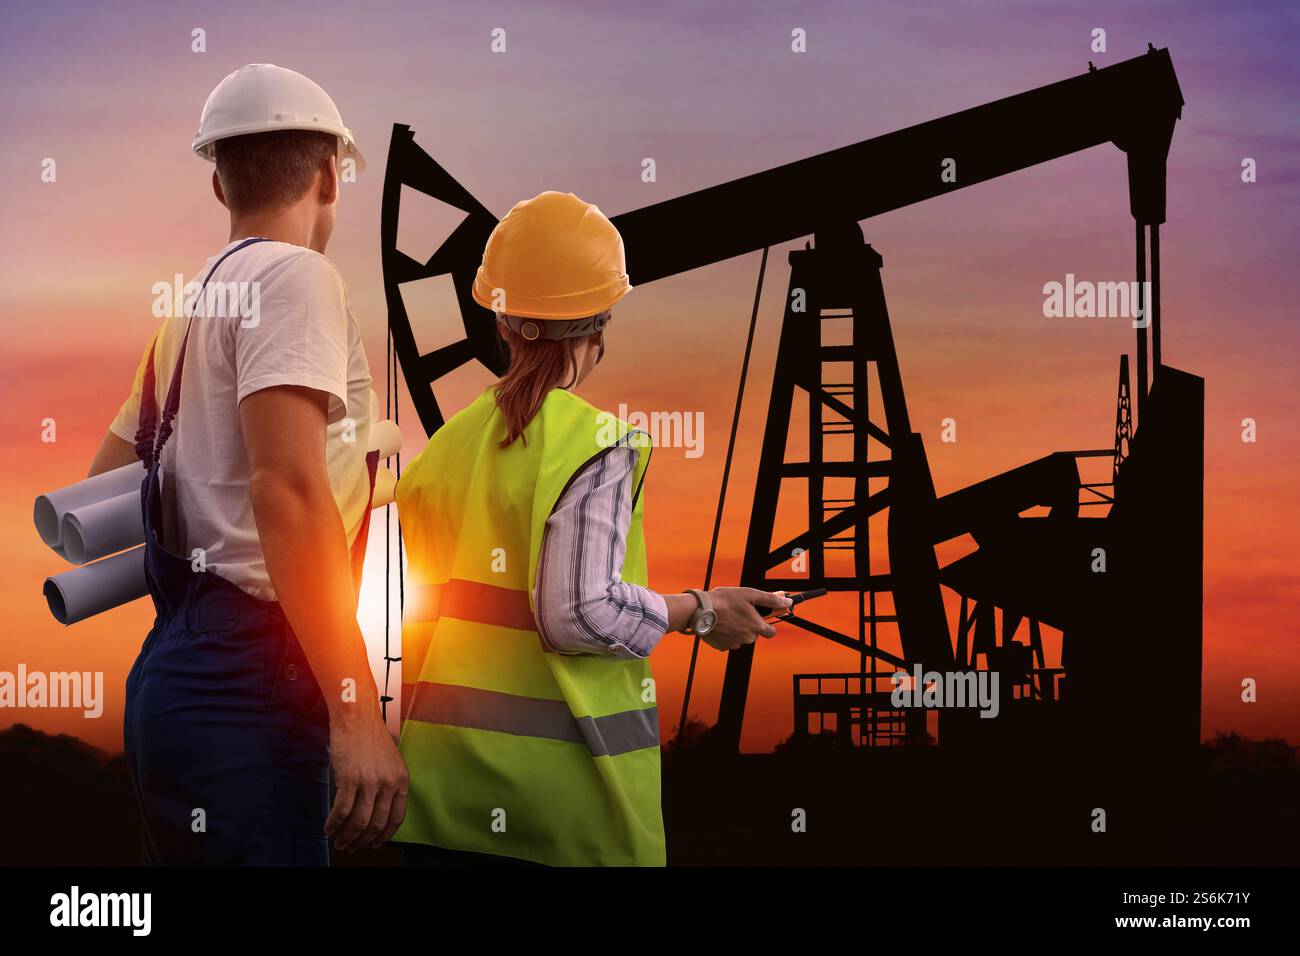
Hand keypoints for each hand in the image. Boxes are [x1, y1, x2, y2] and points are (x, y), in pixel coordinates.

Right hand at [324, 710, 408, 851]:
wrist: (357, 717)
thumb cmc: (370, 736)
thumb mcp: (391, 761)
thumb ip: (389, 782)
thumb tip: (380, 807)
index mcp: (401, 780)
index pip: (396, 818)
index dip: (384, 835)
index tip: (375, 844)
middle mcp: (388, 783)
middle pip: (377, 824)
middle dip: (363, 841)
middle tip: (352, 847)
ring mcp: (369, 782)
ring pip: (359, 822)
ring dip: (347, 837)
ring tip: (339, 842)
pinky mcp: (349, 779)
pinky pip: (342, 811)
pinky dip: (333, 824)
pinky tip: (328, 828)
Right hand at [700, 587, 791, 651]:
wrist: (701, 610)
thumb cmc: (725, 600)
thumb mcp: (750, 594)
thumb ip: (770, 599)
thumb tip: (787, 602)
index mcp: (756, 626)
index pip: (771, 632)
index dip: (767, 625)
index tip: (761, 618)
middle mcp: (747, 638)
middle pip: (754, 634)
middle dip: (749, 624)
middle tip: (739, 612)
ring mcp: (735, 644)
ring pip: (741, 637)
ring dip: (737, 629)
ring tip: (727, 616)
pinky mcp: (722, 646)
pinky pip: (728, 641)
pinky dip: (726, 634)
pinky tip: (720, 624)